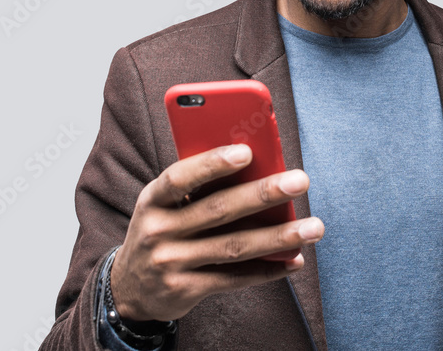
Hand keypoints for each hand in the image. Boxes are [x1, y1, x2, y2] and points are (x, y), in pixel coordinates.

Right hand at [109, 143, 324, 321]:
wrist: (129, 289)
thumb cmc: (160, 231)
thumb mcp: (164, 205)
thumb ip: (197, 188)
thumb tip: (255, 168)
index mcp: (152, 199)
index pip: (180, 177)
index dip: (212, 163)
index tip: (247, 151)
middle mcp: (157, 231)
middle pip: (218, 210)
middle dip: (263, 194)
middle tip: (300, 181)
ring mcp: (170, 263)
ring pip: (234, 247)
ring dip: (278, 237)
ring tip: (313, 227)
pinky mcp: (186, 291)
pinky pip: (234, 279)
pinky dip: (268, 270)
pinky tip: (294, 259)